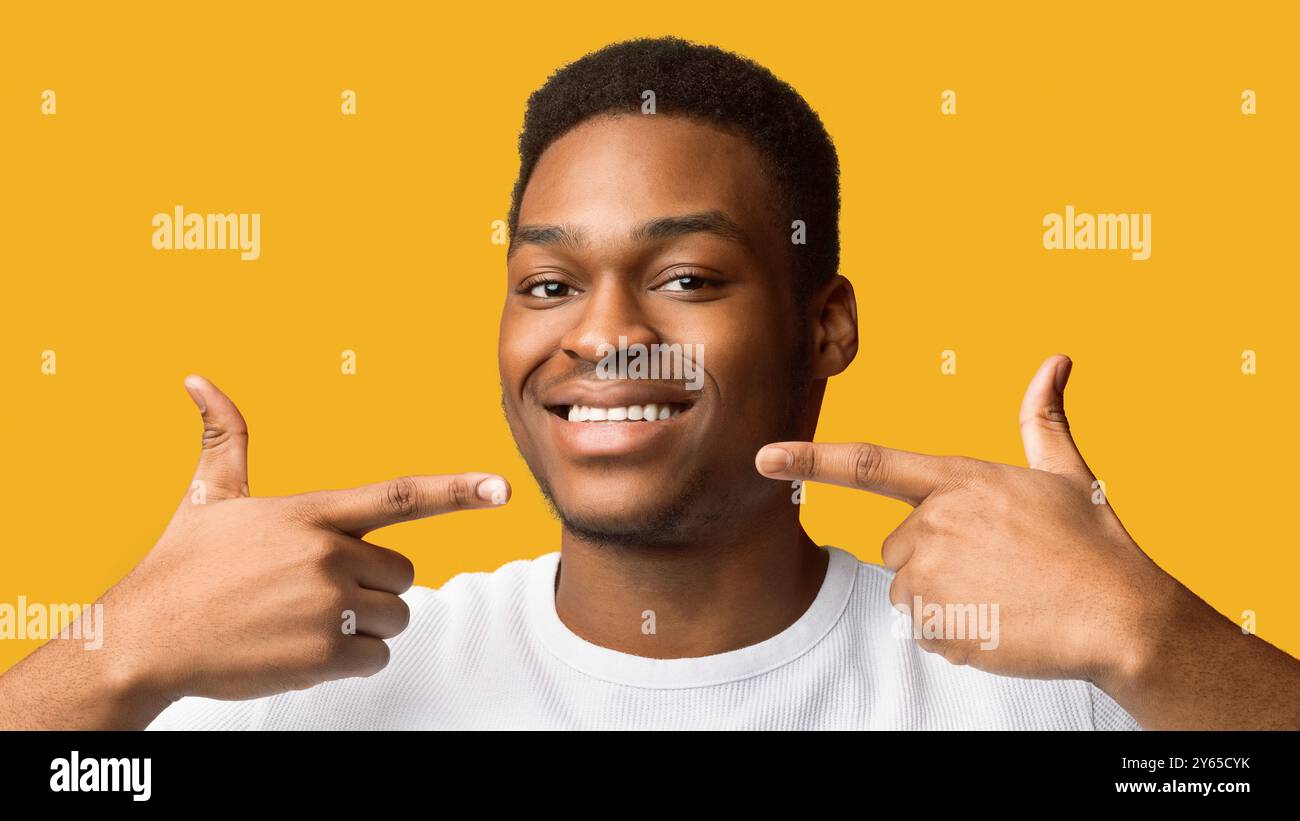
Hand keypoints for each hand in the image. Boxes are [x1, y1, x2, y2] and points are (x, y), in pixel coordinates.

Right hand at [102, 375, 510, 705]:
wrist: (144, 639)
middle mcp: (327, 556)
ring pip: (394, 618)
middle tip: (319, 593)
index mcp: (310, 513)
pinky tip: (304, 651)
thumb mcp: (208, 496)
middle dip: (374, 587)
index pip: (400, 497)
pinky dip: (350, 660)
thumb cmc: (180, 567)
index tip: (501, 488)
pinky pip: (375, 658)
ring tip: (304, 621)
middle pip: (403, 574)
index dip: (457, 490)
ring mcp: (327, 606)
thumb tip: (199, 379)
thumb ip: (224, 438)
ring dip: (363, 626)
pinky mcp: (323, 653)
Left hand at [755, 355, 1179, 689]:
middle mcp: (935, 524)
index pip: (868, 463)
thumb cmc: (1095, 544)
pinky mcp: (937, 625)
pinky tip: (1000, 622)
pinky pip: (926, 631)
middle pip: (898, 546)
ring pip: (909, 591)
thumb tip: (1056, 362)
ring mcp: (932, 578)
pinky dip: (956, 632)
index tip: (764, 457)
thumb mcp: (1068, 472)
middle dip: (933, 558)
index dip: (809, 459)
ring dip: (944, 597)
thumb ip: (1043, 418)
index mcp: (959, 481)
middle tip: (994, 566)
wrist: (1122, 617)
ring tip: (1002, 595)